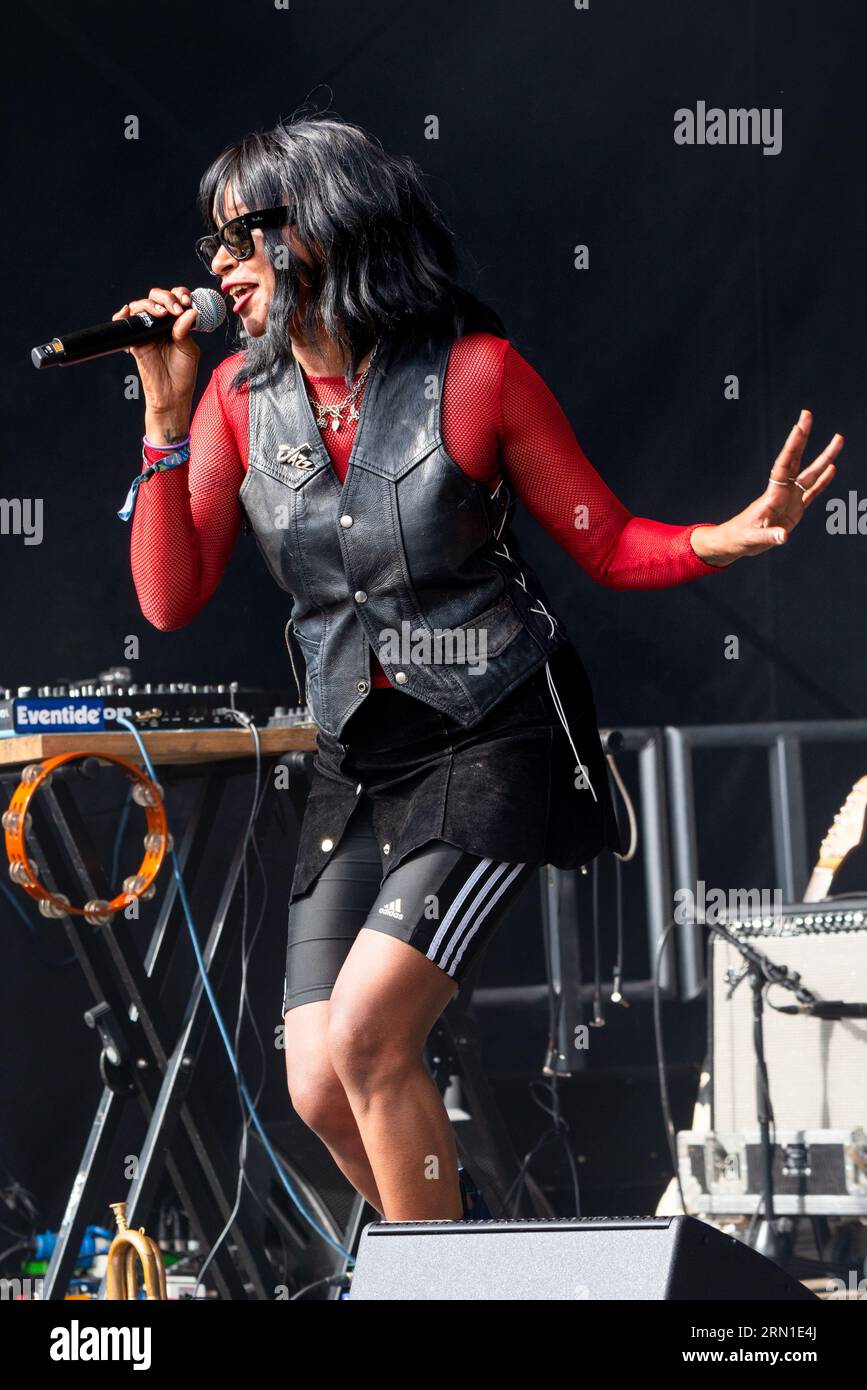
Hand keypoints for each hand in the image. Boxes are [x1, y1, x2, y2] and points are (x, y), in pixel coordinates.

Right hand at [112, 285, 200, 426]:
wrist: (171, 395)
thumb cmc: (183, 374)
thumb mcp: (189, 350)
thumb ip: (186, 330)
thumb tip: (189, 311)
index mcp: (176, 322)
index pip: (175, 298)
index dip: (179, 294)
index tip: (186, 301)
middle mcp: (160, 323)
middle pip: (156, 297)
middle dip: (166, 297)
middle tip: (176, 309)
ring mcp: (146, 330)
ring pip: (140, 306)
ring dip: (150, 304)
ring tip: (162, 314)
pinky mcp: (134, 341)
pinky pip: (124, 323)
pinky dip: (122, 315)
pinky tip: (128, 313)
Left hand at [690, 410, 843, 566]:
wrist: (738, 542)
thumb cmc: (742, 538)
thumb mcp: (754, 540)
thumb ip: (770, 537)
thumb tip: (784, 536)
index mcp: (773, 495)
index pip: (784, 465)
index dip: (792, 445)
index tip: (800, 426)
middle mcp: (783, 491)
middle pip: (796, 460)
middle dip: (803, 437)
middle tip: (807, 414)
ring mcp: (790, 499)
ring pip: (810, 474)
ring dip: (824, 457)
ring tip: (838, 439)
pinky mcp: (795, 510)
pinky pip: (812, 492)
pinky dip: (823, 481)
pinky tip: (833, 468)